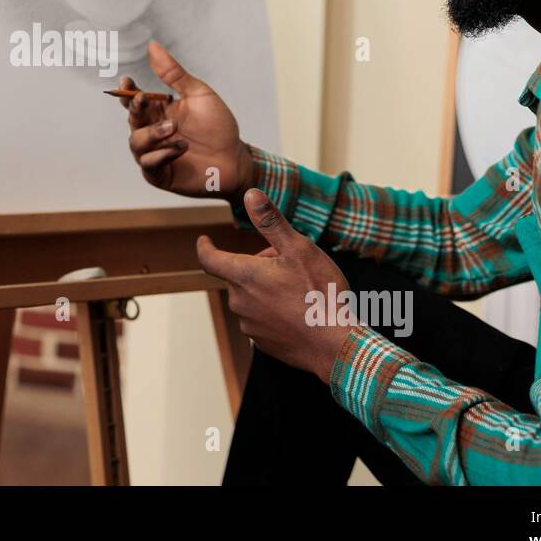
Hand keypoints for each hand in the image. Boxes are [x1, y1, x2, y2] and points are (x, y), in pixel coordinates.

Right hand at [118, 41, 252, 199]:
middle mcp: (152, 132)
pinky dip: (161, 155)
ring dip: (152, 134)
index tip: (126, 81)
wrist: (235, 157)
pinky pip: (148, 165)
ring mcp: (154, 154)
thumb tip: (152, 46)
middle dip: (136, 109)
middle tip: (146, 100)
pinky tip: (180, 147)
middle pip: (131, 119)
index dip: (127, 91)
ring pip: (136, 143)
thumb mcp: (198, 94)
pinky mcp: (160, 174)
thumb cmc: (217, 126)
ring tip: (174, 129)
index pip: (134, 101)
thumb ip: (173, 73)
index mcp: (158, 111)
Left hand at [197, 188, 352, 382]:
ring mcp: (250, 326)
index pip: (209, 259)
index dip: (205, 247)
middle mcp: (240, 302)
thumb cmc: (320, 294)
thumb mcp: (299, 248)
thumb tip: (251, 194)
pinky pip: (262, 319)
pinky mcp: (263, 343)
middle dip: (259, 265)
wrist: (336, 345)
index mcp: (244, 276)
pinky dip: (275, 311)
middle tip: (291, 265)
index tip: (204, 240)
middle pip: (240, 275)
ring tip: (300, 290)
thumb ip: (271, 221)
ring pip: (252, 297)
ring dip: (267, 288)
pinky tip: (300, 311)